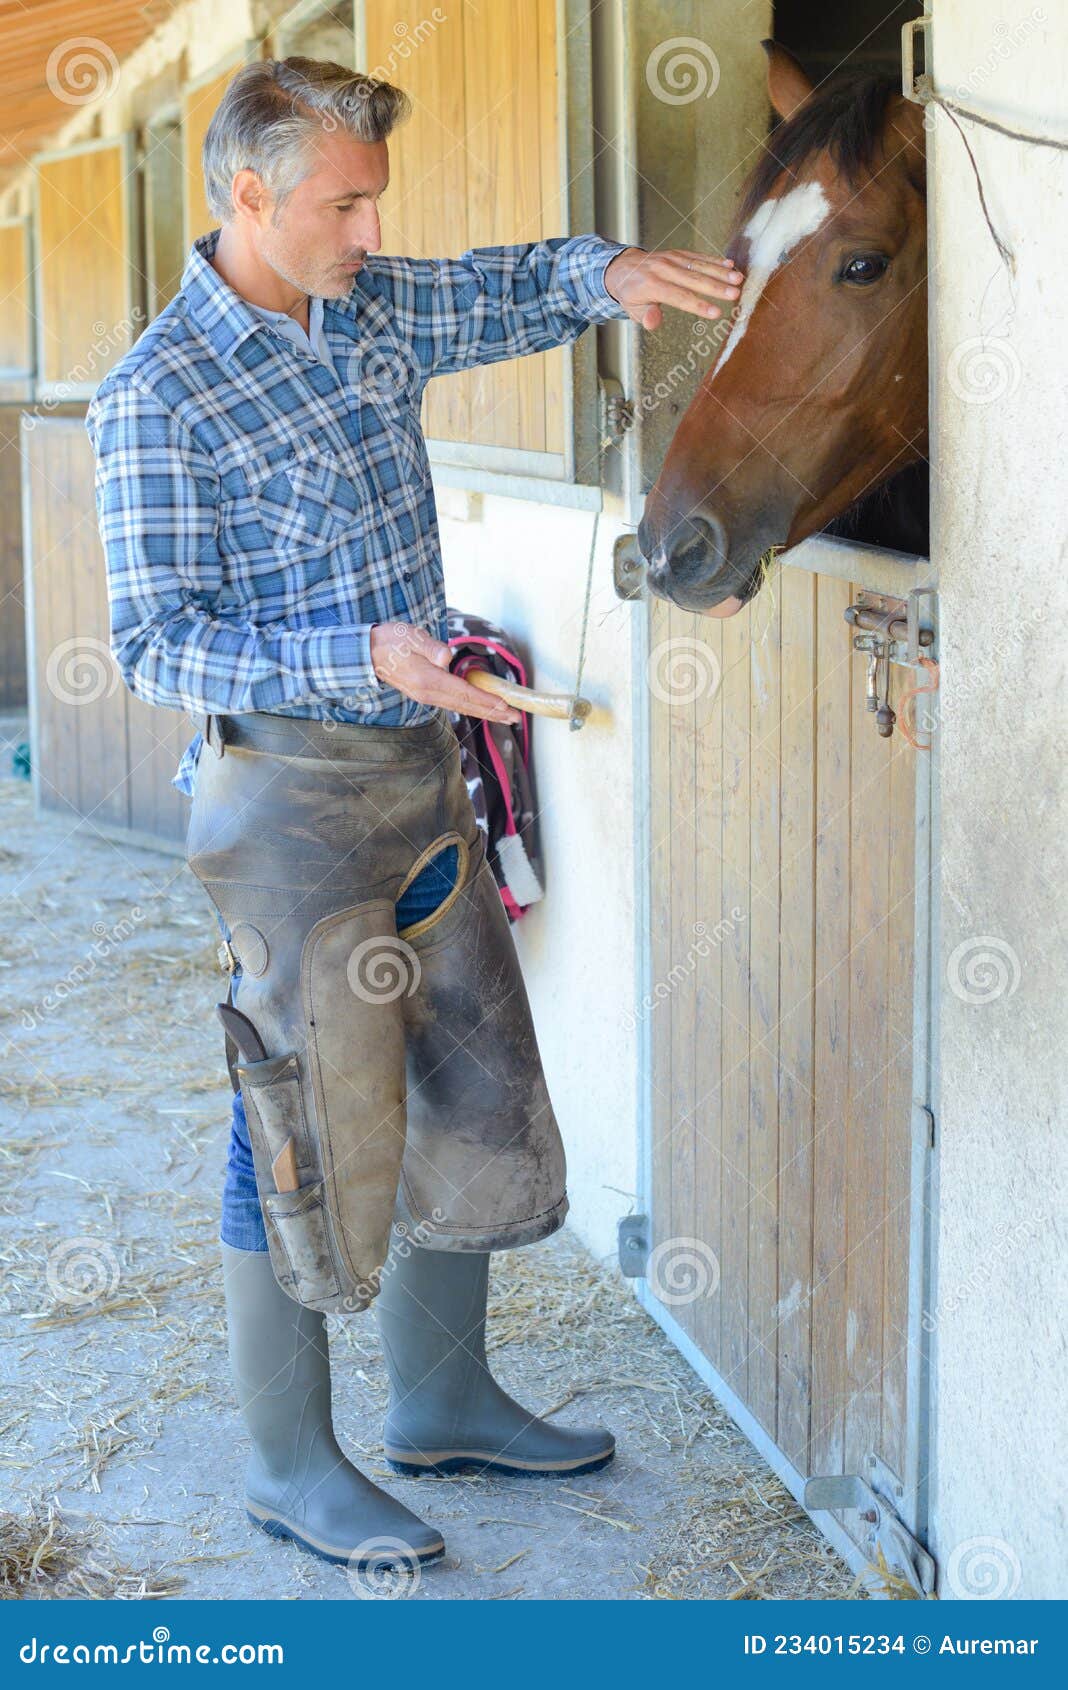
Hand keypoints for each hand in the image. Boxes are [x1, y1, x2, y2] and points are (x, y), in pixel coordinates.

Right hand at [370, 621, 520, 724]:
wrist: (367, 654)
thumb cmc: (390, 641)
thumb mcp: (409, 636)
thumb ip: (429, 647)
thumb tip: (446, 658)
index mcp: (427, 680)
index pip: (465, 693)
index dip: (487, 701)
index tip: (506, 706)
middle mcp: (428, 694)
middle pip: (466, 706)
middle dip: (492, 712)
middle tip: (515, 718)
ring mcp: (426, 697)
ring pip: (461, 707)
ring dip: (484, 712)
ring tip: (503, 716)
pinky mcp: (426, 695)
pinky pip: (453, 703)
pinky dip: (471, 706)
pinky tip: (481, 707)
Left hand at [604, 245, 743, 330]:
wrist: (623, 267)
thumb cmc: (631, 294)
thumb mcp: (632, 309)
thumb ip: (645, 315)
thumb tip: (652, 322)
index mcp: (652, 285)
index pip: (679, 297)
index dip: (699, 306)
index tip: (716, 313)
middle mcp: (663, 269)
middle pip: (694, 280)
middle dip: (716, 287)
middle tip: (735, 294)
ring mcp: (672, 259)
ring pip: (699, 266)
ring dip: (721, 272)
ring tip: (739, 279)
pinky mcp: (678, 254)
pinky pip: (698, 256)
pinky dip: (714, 260)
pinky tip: (730, 265)